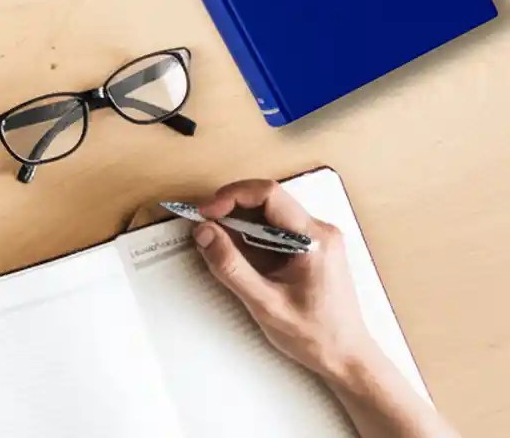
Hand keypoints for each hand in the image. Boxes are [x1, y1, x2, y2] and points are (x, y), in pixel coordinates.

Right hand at [192, 180, 380, 382]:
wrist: (346, 356)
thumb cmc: (314, 336)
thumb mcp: (265, 304)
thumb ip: (231, 267)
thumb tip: (204, 233)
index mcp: (314, 239)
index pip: (269, 194)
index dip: (231, 196)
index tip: (205, 213)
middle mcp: (319, 231)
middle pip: (267, 201)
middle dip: (230, 210)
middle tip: (205, 229)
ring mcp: (317, 238)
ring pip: (269, 214)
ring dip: (239, 224)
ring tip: (218, 247)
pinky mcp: (311, 247)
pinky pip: (275, 229)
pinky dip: (251, 237)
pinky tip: (240, 258)